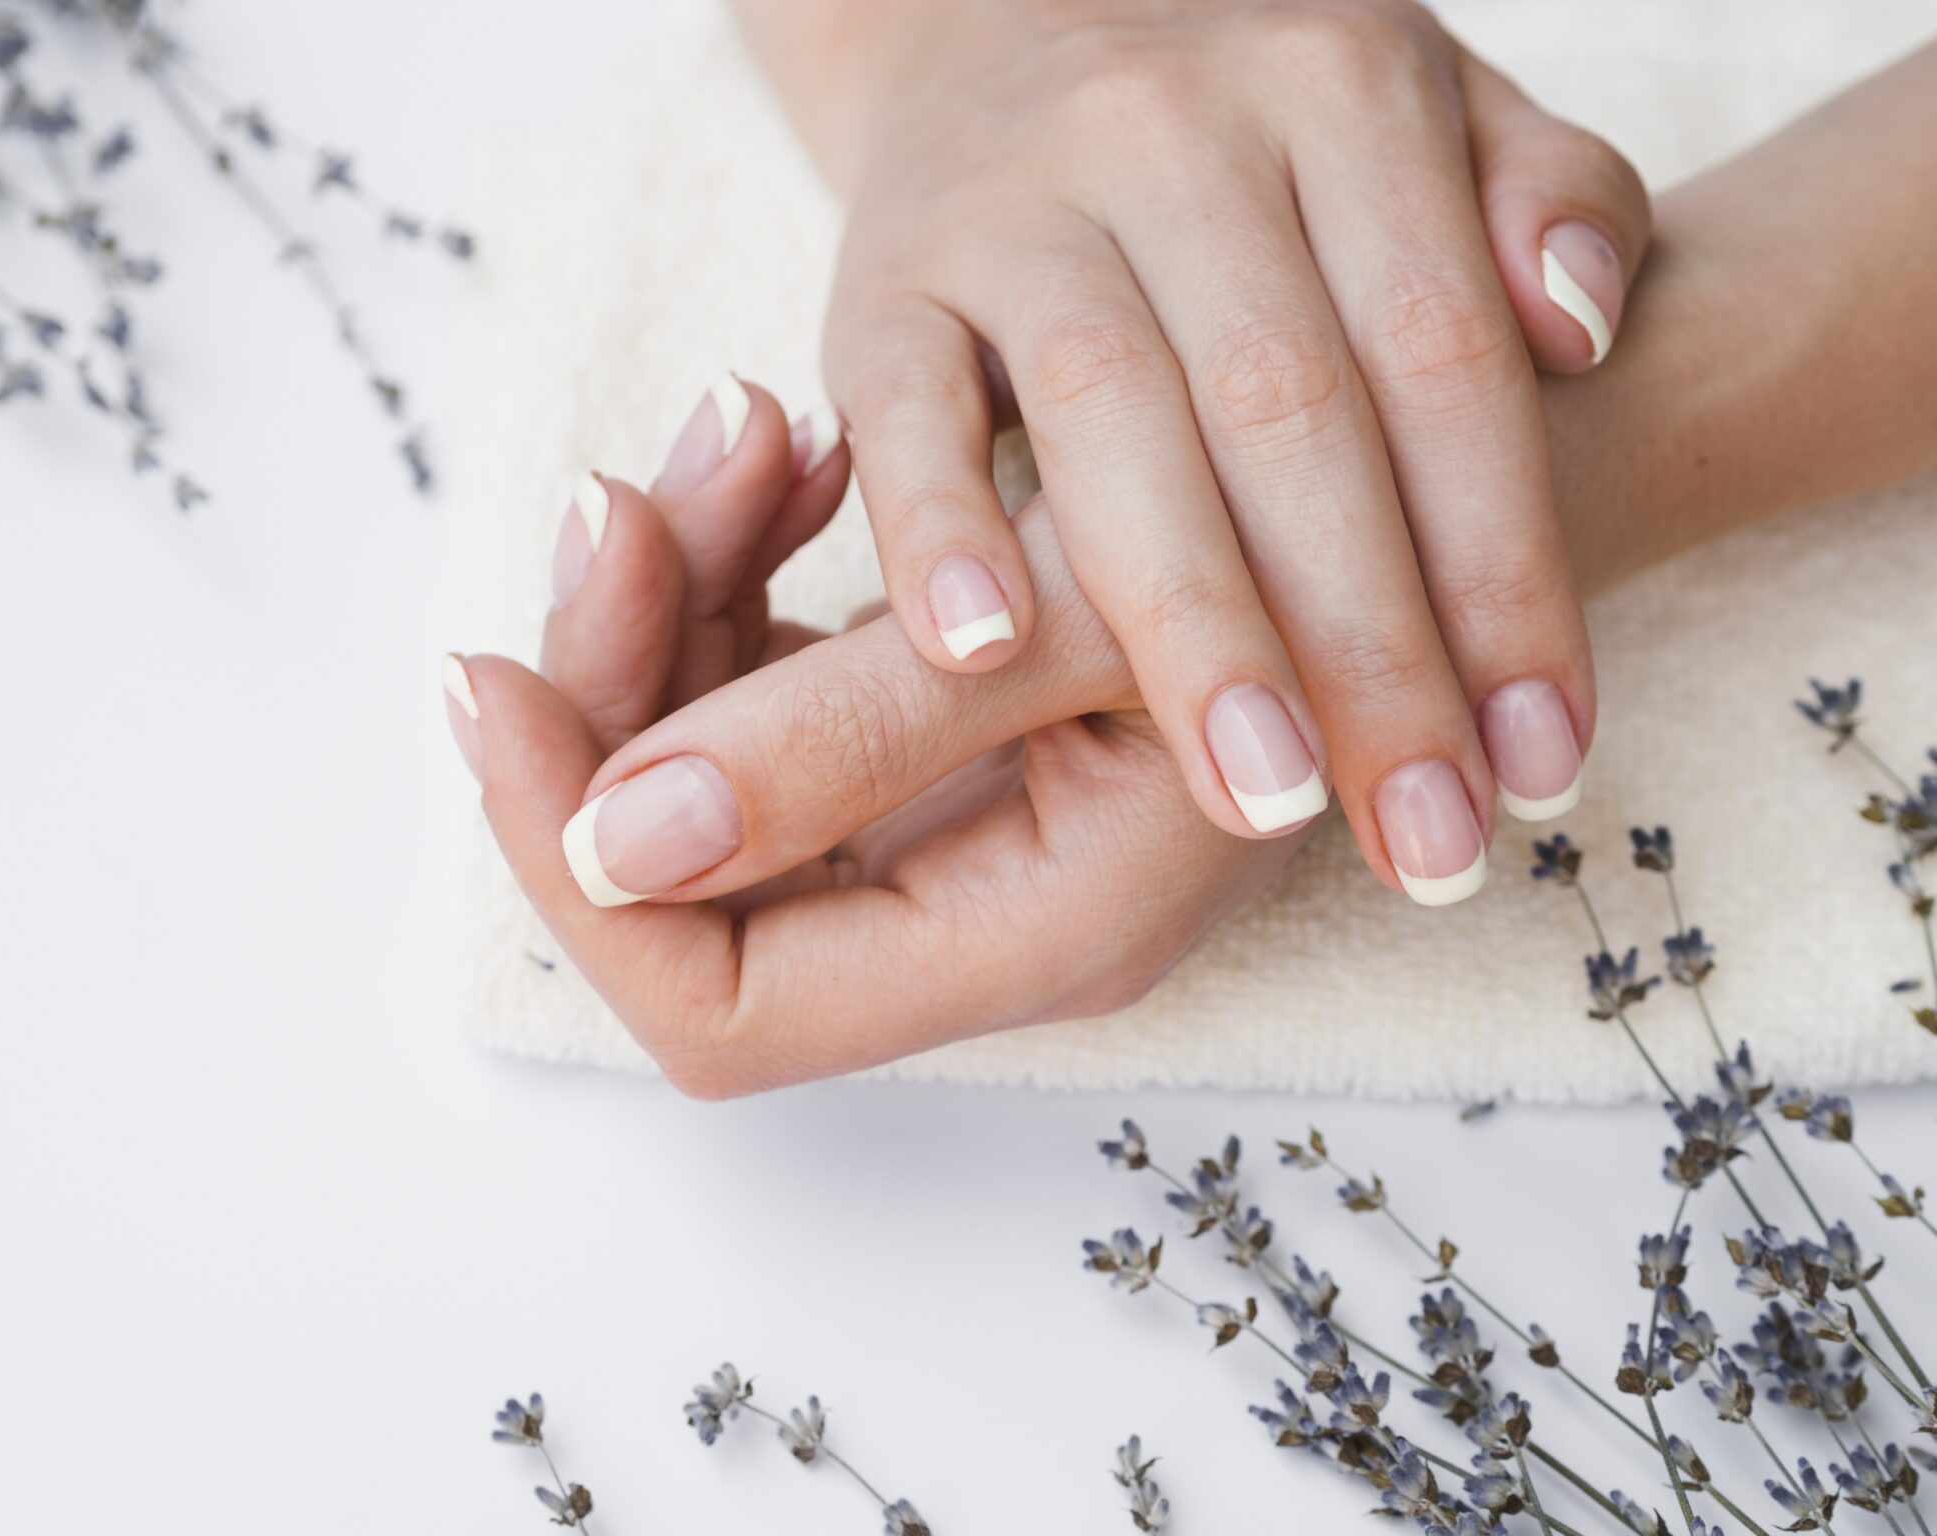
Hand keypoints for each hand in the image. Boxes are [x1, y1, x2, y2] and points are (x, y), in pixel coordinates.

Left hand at [446, 384, 1295, 1096]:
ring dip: (683, 582)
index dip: (579, 870)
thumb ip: (853, 739)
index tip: (496, 685)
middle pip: (685, 870)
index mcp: (1022, 933)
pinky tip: (792, 451)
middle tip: (617, 496)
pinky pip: (772, 669)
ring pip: (712, 751)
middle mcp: (970, 903)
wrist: (1411, 474)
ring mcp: (943, 812)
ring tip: (739, 428)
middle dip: (617, 679)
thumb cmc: (1315, 548)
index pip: (721, 1006)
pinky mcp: (931, 720)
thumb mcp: (1090, 623)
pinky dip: (749, 560)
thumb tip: (612, 842)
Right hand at [761, 0, 1648, 900]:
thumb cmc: (1253, 133)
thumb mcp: (1430, 112)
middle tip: (1429, 840)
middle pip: (1292, 409)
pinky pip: (905, 404)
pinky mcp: (884, 273)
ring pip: (1112, 418)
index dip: (1505, 573)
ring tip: (1265, 799)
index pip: (1444, 358)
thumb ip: (1545, 197)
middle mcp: (1179, 128)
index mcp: (1344, 88)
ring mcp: (1019, 199)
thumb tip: (1582, 327)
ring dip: (1194, 627)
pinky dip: (937, 523)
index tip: (1544, 761)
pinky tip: (982, 655)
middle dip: (1370, 647)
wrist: (1007, 23)